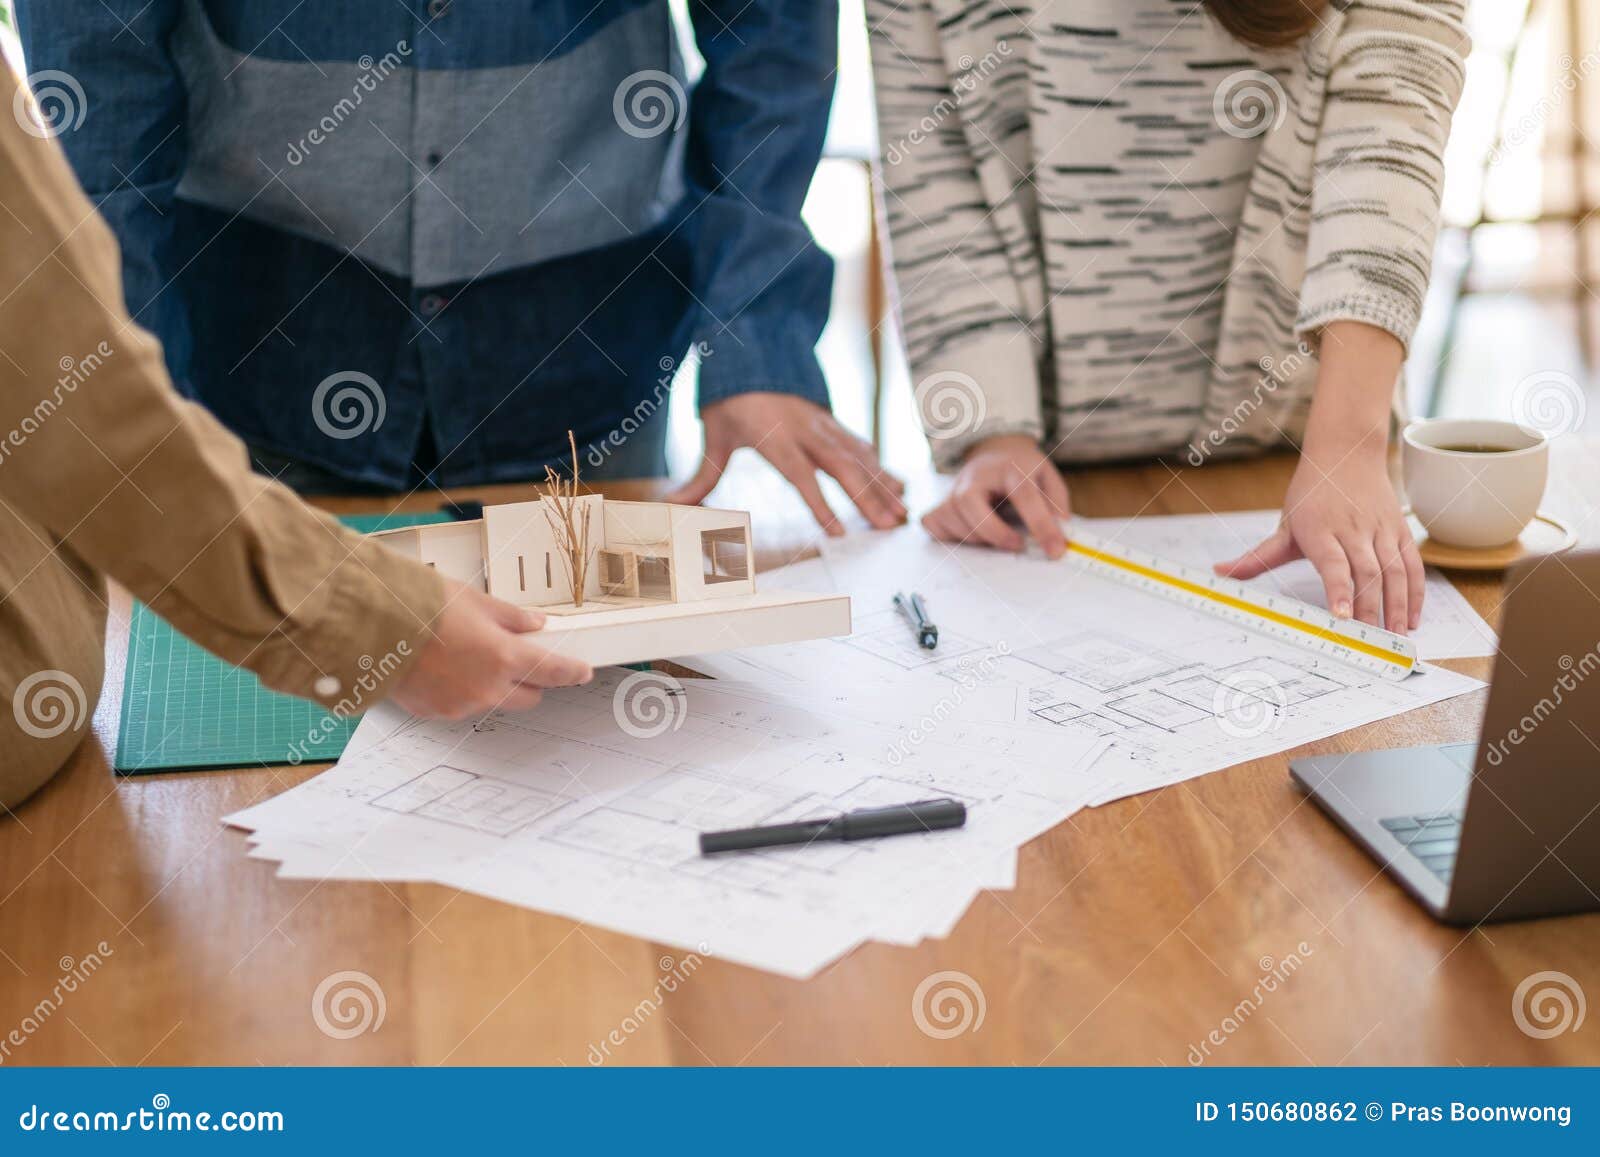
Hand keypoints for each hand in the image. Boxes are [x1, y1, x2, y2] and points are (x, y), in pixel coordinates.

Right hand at [390, 580, 593, 719]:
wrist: (373, 625)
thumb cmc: (420, 607)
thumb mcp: (477, 601)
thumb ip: (511, 618)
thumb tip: (534, 624)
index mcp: (504, 658)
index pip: (554, 672)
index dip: (572, 672)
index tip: (581, 671)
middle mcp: (487, 688)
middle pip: (529, 697)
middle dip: (530, 681)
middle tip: (517, 659)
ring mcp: (461, 704)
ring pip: (493, 702)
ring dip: (492, 686)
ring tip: (466, 656)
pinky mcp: (436, 712)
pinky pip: (460, 706)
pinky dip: (460, 691)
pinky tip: (444, 668)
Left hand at [666, 392, 905, 534]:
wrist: (751, 352)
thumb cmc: (730, 400)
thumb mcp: (713, 435)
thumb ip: (701, 476)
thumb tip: (672, 506)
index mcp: (776, 436)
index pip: (802, 476)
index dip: (821, 505)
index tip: (840, 533)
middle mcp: (807, 430)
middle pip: (842, 467)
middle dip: (868, 498)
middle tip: (888, 527)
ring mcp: (824, 424)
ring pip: (860, 457)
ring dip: (883, 486)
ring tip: (902, 514)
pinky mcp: (833, 422)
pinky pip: (862, 446)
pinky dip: (882, 467)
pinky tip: (899, 486)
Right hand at [921, 434, 1069, 557]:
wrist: (993, 453)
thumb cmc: (1020, 469)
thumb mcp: (1046, 474)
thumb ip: (1057, 500)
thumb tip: (1061, 530)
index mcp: (1008, 467)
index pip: (1024, 496)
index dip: (1042, 526)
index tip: (1056, 551)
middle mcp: (974, 476)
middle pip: (970, 504)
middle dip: (995, 532)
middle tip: (1017, 545)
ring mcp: (952, 491)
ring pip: (955, 521)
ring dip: (980, 538)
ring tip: (998, 534)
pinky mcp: (939, 506)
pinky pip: (937, 529)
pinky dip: (953, 538)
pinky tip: (971, 532)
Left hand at [1215, 441, 1422, 632]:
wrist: (1345, 453)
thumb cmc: (1311, 494)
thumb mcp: (1284, 526)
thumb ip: (1257, 557)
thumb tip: (1219, 573)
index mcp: (1321, 531)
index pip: (1333, 564)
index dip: (1339, 590)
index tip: (1343, 616)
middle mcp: (1353, 530)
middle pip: (1368, 573)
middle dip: (1371, 609)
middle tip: (1372, 642)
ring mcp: (1380, 530)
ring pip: (1395, 571)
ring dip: (1398, 606)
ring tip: (1396, 637)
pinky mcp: (1400, 530)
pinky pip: (1413, 564)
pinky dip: (1415, 592)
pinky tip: (1412, 618)